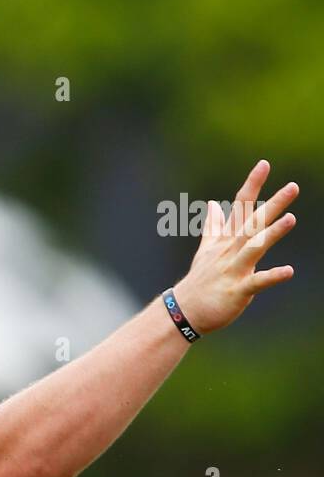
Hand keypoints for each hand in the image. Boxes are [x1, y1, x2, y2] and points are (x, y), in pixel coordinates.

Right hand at [173, 160, 296, 333]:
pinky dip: (271, 276)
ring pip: (253, 247)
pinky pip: (256, 282)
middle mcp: (230, 250)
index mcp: (226, 240)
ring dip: (272, 233)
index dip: (252, 185)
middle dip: (272, 205)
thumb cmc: (200, 281)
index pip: (240, 206)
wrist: (184, 312)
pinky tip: (288, 271)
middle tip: (293, 187)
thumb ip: (214, 227)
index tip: (264, 164)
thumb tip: (215, 204)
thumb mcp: (206, 250)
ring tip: (291, 218)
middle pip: (252, 223)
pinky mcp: (236, 290)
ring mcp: (233, 269)